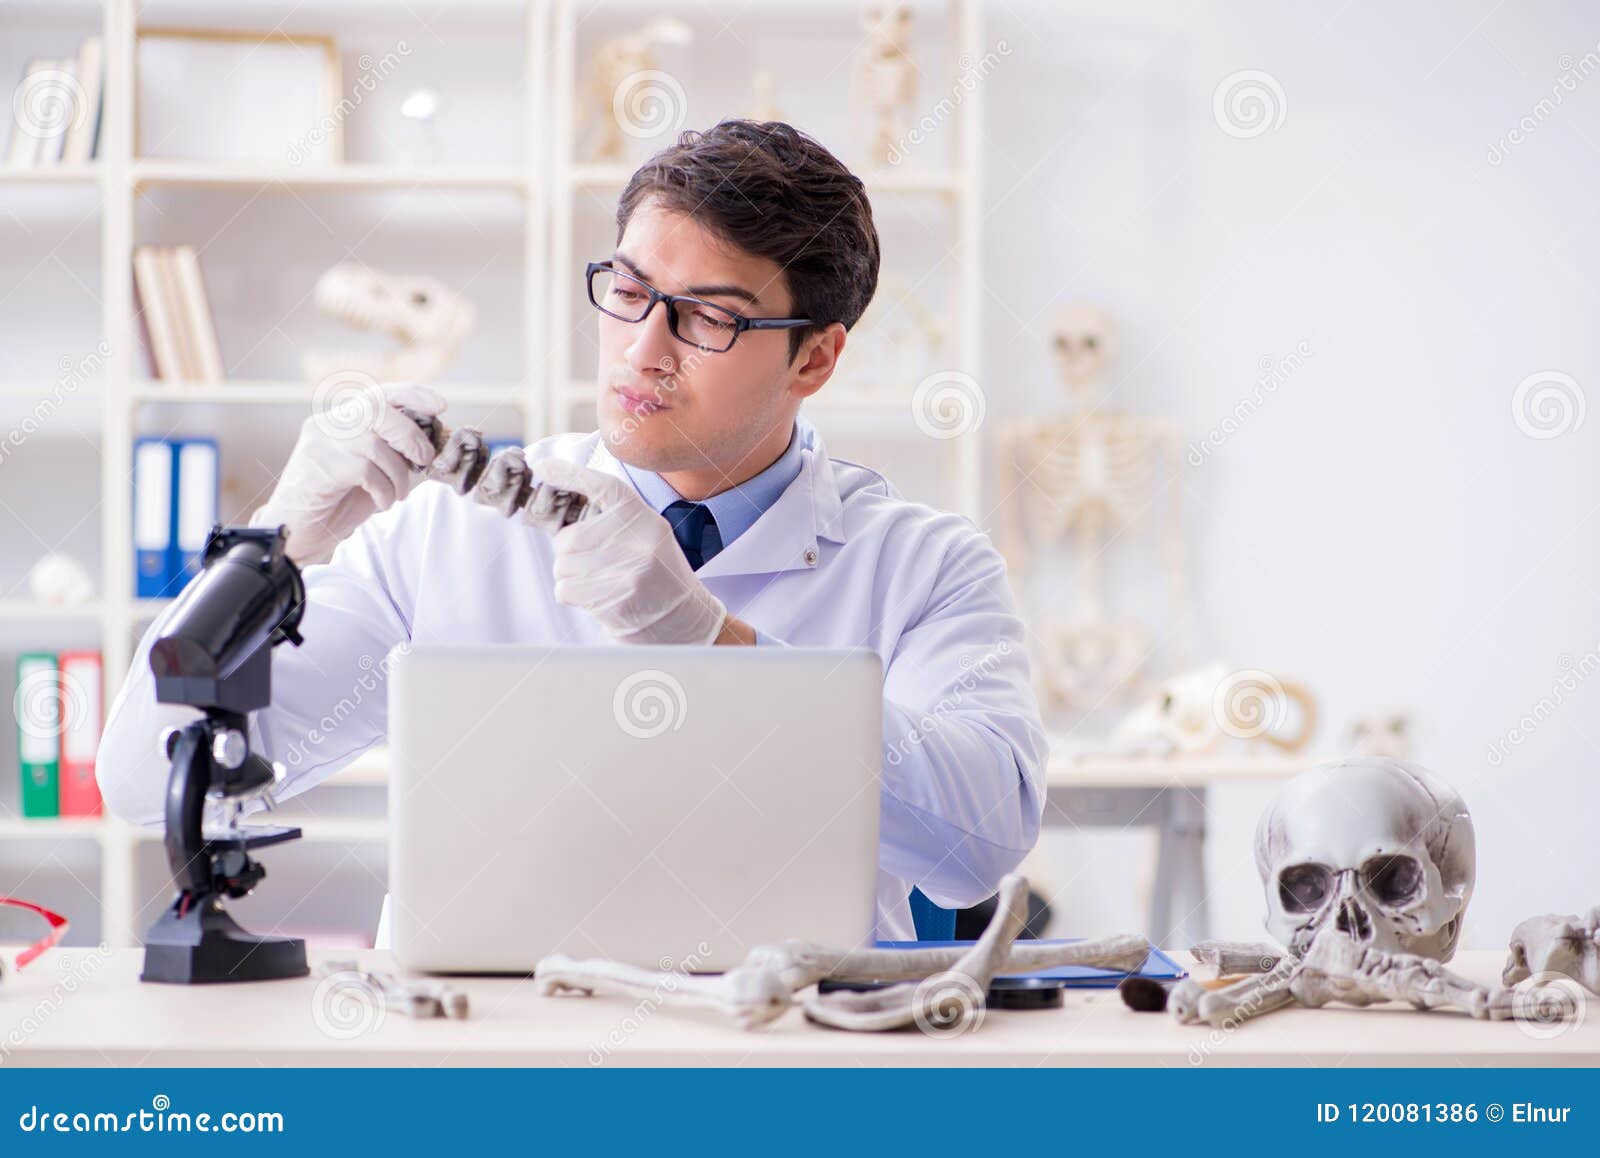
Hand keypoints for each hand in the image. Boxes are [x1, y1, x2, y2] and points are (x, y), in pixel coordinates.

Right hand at [250, 383, 445, 564]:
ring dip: (398, 474)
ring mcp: (320, 443)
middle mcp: (328, 424)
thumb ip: (393, 452)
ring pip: (375, 445)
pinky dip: (383, 489)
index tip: (440, 405)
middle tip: (424, 460)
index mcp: (342, 420)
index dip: (412, 395)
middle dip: (411, 435)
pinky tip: (382, 502)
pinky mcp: (318, 467)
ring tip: (398, 494)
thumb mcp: (373, 471)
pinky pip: (364, 470)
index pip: (379, 394)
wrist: (296, 532)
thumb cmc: (337, 502)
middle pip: (378, 411)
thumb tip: (431, 444)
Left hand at [528, 458, 727, 645]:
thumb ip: (613, 521)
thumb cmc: (659, 577)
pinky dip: (573, 594)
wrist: (686, 621)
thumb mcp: (647, 536)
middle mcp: (638, 541)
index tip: (543, 468)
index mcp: (646, 520)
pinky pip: (565, 589)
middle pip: (569, 537)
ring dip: (572, 576)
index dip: (569, 475)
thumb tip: (561, 505)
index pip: (603, 487)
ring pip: (563, 565)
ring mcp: (627, 572)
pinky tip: (597, 597)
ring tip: (601, 582)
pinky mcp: (614, 601)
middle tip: (593, 563)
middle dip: (569, 552)